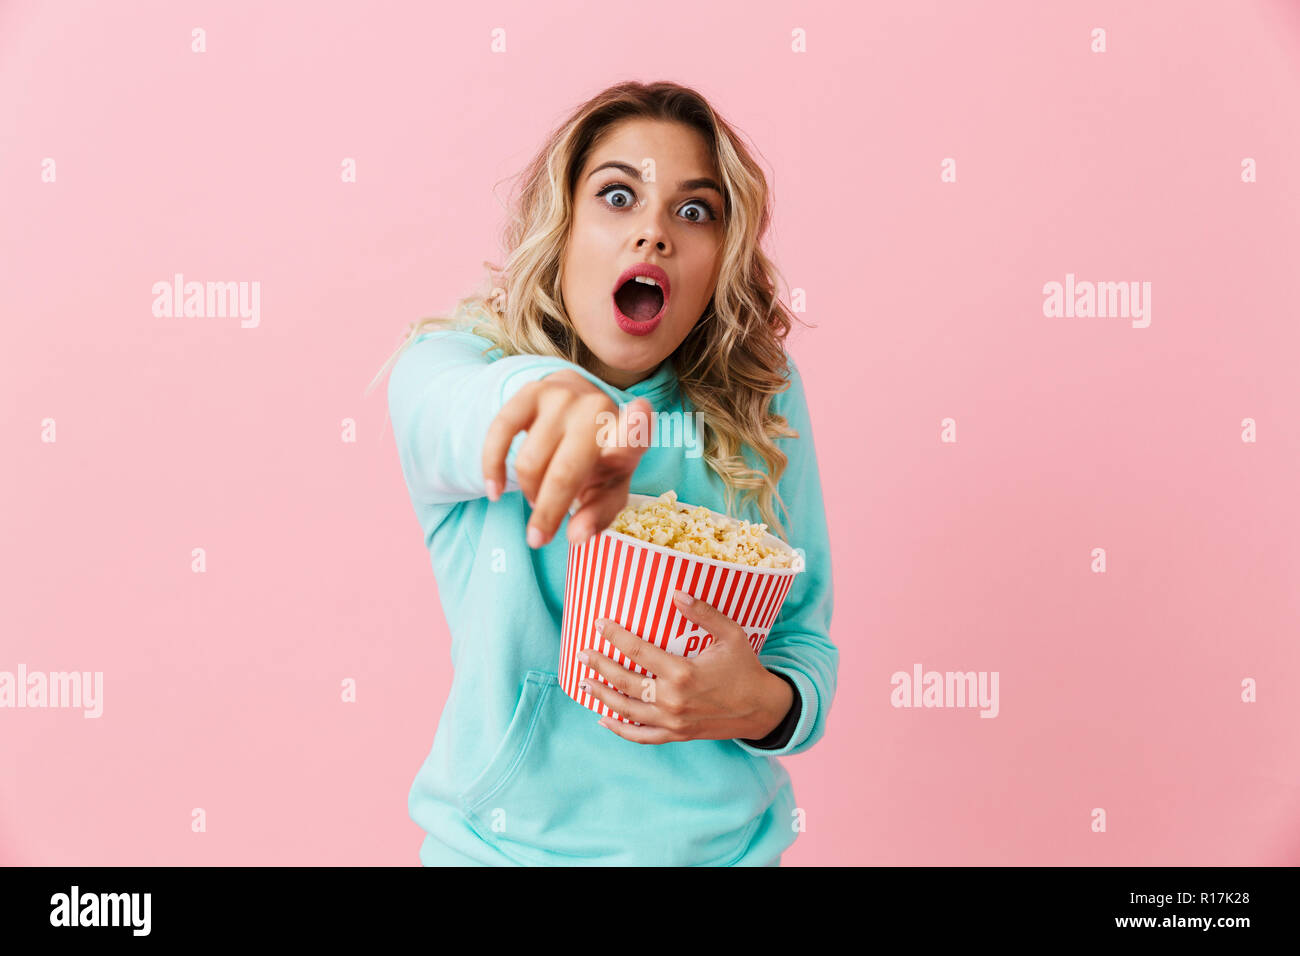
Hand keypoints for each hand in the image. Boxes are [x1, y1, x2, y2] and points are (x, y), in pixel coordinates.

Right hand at [480, 369, 653, 548]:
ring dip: (530, 491)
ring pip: (530, 462)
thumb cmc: (598, 460)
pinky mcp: (531, 391)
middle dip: (548, 512)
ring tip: (538, 498)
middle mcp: (599, 410)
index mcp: (628, 436)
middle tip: (538, 538)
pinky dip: (493, 467)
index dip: (635, 426)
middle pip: (565, 472)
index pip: (634, 432)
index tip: (639, 414)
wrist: (579, 410)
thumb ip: (598, 514)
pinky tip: (495, 490)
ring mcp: (564, 397)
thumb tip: (576, 537)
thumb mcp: (608, 489)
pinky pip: (501, 433)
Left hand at [577, 590, 794, 743]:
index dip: (615, 637)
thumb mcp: (731, 635)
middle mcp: (672, 700)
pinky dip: (620, 730)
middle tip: (581, 652)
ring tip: (584, 682)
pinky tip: (603, 719)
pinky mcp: (676, 735)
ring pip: (626, 710)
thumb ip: (703, 613)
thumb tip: (676, 593)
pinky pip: (641, 736)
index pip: (638, 652)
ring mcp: (672, 721)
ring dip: (601, 696)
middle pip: (624, 682)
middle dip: (599, 666)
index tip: (599, 624)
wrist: (762, 709)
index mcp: (683, 673)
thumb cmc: (745, 668)